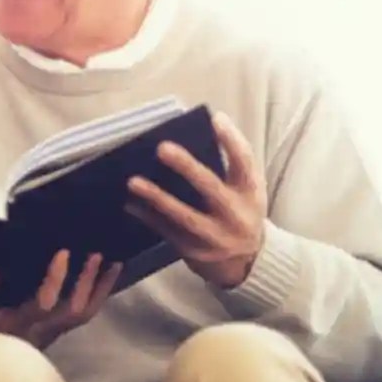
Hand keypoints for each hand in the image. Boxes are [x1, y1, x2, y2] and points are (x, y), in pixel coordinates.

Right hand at [0, 250, 122, 349]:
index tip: (63, 253)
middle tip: (97, 255)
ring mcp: (56, 332)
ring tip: (115, 265)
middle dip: (87, 281)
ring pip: (85, 313)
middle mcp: (46, 328)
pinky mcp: (59, 331)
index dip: (56, 278)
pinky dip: (97, 296)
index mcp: (24, 322)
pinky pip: (84, 314)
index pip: (45, 301)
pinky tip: (104, 281)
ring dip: (101, 289)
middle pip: (75, 308)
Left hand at [126, 111, 265, 288]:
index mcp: (250, 193)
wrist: (246, 262)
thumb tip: (208, 127)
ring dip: (156, 197)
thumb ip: (234, 165)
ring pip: (183, 215)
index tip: (215, 119)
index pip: (244, 162)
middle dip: (187, 167)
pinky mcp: (194, 250)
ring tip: (133, 181)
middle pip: (210, 188)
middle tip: (162, 148)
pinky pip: (166, 231)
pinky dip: (148, 216)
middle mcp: (235, 215)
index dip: (231, 140)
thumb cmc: (242, 212)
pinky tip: (130, 203)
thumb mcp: (248, 190)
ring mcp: (214, 236)